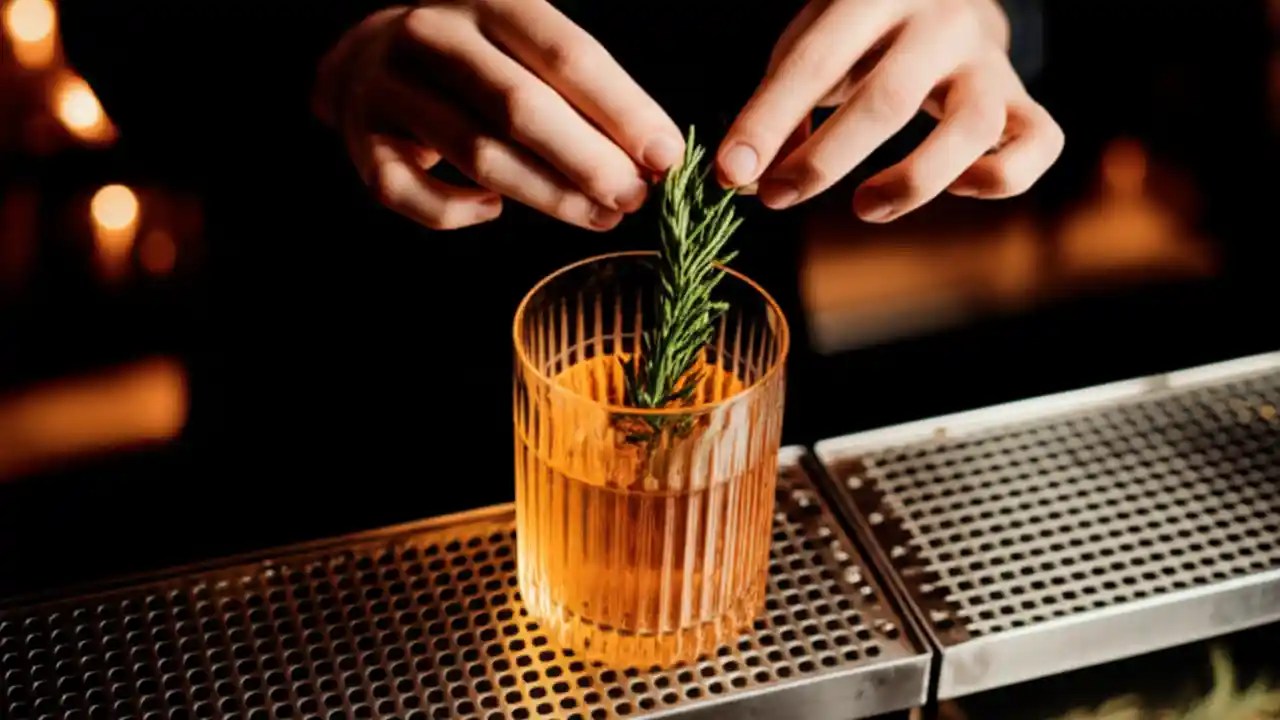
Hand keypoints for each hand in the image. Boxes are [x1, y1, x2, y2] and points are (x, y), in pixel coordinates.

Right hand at [313, 3, 683, 230]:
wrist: (371, 58)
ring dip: (546, 195)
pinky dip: (458, 211)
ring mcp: (391, 87)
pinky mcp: (362, 141)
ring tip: (597, 215)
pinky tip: (495, 209)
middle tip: (633, 198)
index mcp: (492, 0)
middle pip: (521, 107)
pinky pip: (412, 193)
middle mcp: (435, 34)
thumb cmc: (481, 63)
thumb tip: (655, 157)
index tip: (667, 157)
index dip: (623, 111)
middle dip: (587, 161)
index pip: (568, 55)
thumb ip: (586, 95)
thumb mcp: (530, 50)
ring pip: (475, 154)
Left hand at [716, 0, 1063, 221]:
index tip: (731, 173)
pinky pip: (1040, 141)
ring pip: (972, 126)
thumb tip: (749, 177)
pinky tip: (958, 188)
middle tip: (776, 198)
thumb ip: (782, 105)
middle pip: (887, 100)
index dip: (768, 122)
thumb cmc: (862, 30)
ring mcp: (987, 58)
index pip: (814, 62)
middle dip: (822, 161)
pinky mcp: (1021, 94)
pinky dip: (1002, 178)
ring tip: (865, 207)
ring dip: (913, 182)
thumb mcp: (812, 44)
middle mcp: (940, 20)